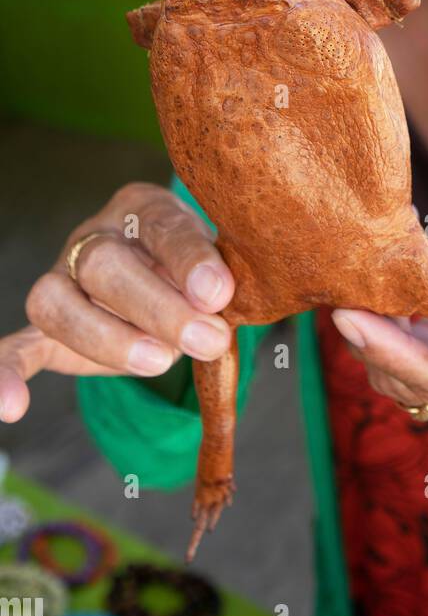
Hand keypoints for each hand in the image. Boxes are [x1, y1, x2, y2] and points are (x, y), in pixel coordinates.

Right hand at [0, 182, 236, 422]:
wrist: (168, 281)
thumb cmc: (195, 269)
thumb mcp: (216, 261)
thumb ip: (217, 277)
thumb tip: (216, 303)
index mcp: (141, 208)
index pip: (161, 226)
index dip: (190, 261)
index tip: (219, 294)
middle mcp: (93, 238)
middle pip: (104, 264)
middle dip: (158, 308)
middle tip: (206, 339)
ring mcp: (62, 280)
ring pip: (57, 302)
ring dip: (109, 340)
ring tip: (160, 362)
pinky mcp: (45, 327)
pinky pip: (16, 346)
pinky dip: (6, 373)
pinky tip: (11, 406)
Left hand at [331, 234, 427, 433]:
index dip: (397, 355)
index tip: (354, 322)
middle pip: (411, 384)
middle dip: (372, 344)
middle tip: (336, 300)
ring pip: (396, 372)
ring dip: (372, 333)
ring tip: (349, 287)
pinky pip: (399, 348)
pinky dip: (382, 320)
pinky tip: (370, 286)